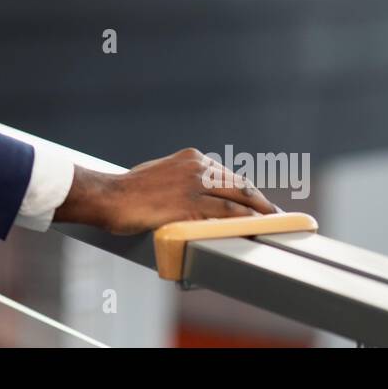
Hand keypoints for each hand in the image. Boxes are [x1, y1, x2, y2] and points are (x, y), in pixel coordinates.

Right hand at [54, 147, 278, 235]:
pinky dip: (243, 222)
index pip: (229, 175)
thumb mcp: (161, 173)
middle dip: (261, 202)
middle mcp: (197, 168)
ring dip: (260, 214)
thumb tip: (197, 194)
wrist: (110, 196)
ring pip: (238, 201)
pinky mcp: (190, 206)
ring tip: (273, 225)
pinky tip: (253, 230)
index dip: (247, 191)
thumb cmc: (130, 189)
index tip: (258, 201)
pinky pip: (225, 215)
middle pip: (240, 186)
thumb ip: (183, 180)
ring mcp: (195, 186)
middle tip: (276, 215)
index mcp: (192, 158)